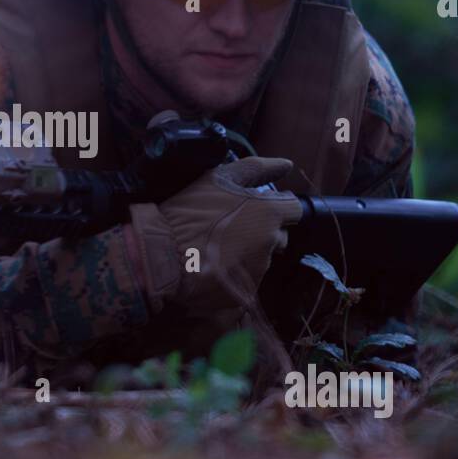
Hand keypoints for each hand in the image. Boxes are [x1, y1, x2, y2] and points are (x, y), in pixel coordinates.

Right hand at [127, 157, 303, 313]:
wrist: (163, 256)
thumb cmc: (189, 213)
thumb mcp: (219, 179)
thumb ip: (256, 168)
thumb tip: (287, 164)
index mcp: (268, 214)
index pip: (294, 209)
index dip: (275, 206)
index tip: (255, 208)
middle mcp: (270, 244)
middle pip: (279, 236)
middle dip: (263, 231)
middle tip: (231, 228)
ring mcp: (259, 272)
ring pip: (262, 259)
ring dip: (247, 253)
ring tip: (217, 248)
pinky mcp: (245, 294)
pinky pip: (246, 281)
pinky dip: (234, 274)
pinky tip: (212, 267)